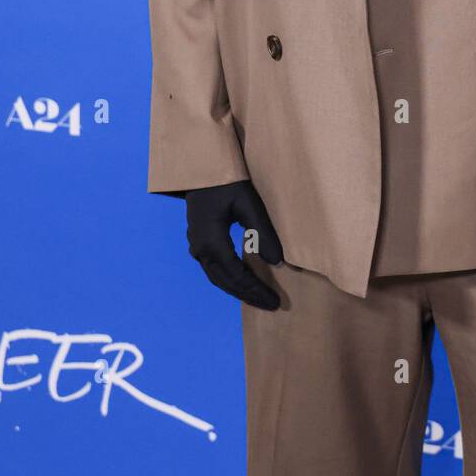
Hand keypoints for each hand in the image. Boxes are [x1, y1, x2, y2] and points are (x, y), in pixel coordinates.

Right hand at [185, 180, 282, 309]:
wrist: (200, 169)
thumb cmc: (226, 182)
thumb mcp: (249, 204)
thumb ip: (263, 233)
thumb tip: (278, 262)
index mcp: (212, 242)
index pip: (238, 276)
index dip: (257, 290)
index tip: (275, 301)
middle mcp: (200, 250)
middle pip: (227, 282)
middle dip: (250, 295)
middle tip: (272, 305)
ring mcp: (196, 248)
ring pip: (218, 279)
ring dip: (239, 290)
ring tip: (260, 298)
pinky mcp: (198, 244)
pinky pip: (215, 270)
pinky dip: (231, 280)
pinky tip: (244, 282)